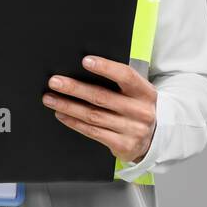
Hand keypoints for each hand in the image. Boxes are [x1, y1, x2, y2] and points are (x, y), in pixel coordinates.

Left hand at [42, 55, 157, 164]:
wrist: (155, 138)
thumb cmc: (138, 107)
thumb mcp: (137, 93)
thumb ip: (118, 83)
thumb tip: (84, 68)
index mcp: (145, 92)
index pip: (126, 76)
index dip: (105, 67)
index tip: (85, 61)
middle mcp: (141, 111)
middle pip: (102, 97)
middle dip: (75, 88)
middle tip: (55, 82)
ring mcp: (133, 130)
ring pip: (93, 116)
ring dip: (68, 106)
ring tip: (51, 99)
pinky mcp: (123, 145)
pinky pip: (92, 132)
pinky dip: (74, 122)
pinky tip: (62, 114)